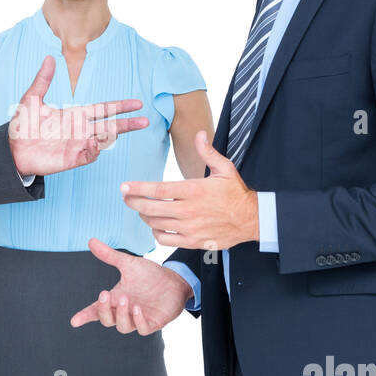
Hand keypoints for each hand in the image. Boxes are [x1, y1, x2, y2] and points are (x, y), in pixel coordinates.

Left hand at [8, 56, 149, 175]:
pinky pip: (89, 155)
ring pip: (102, 140)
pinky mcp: (72, 158)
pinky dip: (94, 149)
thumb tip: (50, 57)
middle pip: (110, 126)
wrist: (12, 149)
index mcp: (75, 115)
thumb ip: (43, 80)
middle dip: (127, 124)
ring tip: (110, 132)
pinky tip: (92, 143)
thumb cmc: (22, 125)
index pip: (104, 109)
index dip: (120, 106)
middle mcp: (81, 129)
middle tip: (145, 121)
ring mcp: (78, 144)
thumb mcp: (32, 98)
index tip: (137, 104)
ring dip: (108, 136)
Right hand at [70, 238, 192, 334]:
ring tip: (124, 299)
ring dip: (120, 314)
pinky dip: (138, 321)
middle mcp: (125, 311)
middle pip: (107, 320)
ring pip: (123, 327)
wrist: (175, 280)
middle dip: (103, 310)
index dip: (85, 316)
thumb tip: (91, 241)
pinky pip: (142, 329)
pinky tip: (137, 308)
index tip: (75, 321)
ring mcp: (139, 319)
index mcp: (116, 299)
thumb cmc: (150, 275)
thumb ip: (109, 256)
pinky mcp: (154, 322)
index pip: (97, 310)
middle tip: (105, 294)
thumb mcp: (128, 264)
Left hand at [121, 131, 257, 249]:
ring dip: (144, 216)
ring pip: (156, 224)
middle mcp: (189, 210)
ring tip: (141, 209)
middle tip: (125, 198)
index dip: (137, 188)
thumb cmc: (236, 193)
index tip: (124, 187)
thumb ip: (208, 152)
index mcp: (194, 190)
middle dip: (133, 202)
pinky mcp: (193, 242)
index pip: (158, 189)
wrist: (251, 220)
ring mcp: (190, 228)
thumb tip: (200, 134)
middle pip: (151, 208)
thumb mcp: (225, 169)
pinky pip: (165, 239)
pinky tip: (156, 225)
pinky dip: (156, 232)